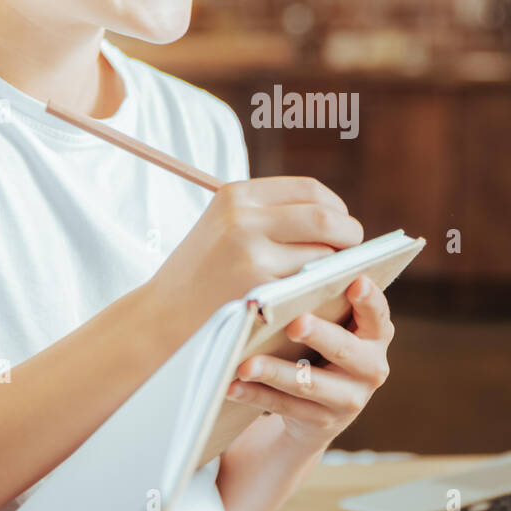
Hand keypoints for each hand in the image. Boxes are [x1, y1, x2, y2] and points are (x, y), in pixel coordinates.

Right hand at [148, 177, 363, 333]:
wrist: (159, 320)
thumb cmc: (199, 275)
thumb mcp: (223, 226)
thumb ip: (269, 215)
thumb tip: (335, 218)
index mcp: (237, 195)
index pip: (310, 190)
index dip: (337, 208)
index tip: (341, 226)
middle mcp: (244, 219)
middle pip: (326, 219)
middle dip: (349, 237)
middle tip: (352, 254)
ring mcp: (252, 256)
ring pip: (324, 256)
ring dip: (338, 269)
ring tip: (333, 278)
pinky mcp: (259, 292)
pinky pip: (312, 287)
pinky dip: (325, 292)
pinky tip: (320, 298)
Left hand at [225, 275, 392, 448]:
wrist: (327, 405)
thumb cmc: (326, 345)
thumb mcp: (339, 326)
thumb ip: (328, 306)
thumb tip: (290, 283)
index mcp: (377, 336)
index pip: (378, 314)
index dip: (369, 299)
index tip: (356, 282)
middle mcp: (371, 368)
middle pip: (345, 350)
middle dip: (319, 336)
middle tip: (295, 324)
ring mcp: (349, 399)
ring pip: (309, 383)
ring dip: (275, 372)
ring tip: (246, 364)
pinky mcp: (322, 421)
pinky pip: (285, 406)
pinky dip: (256, 395)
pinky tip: (233, 386)